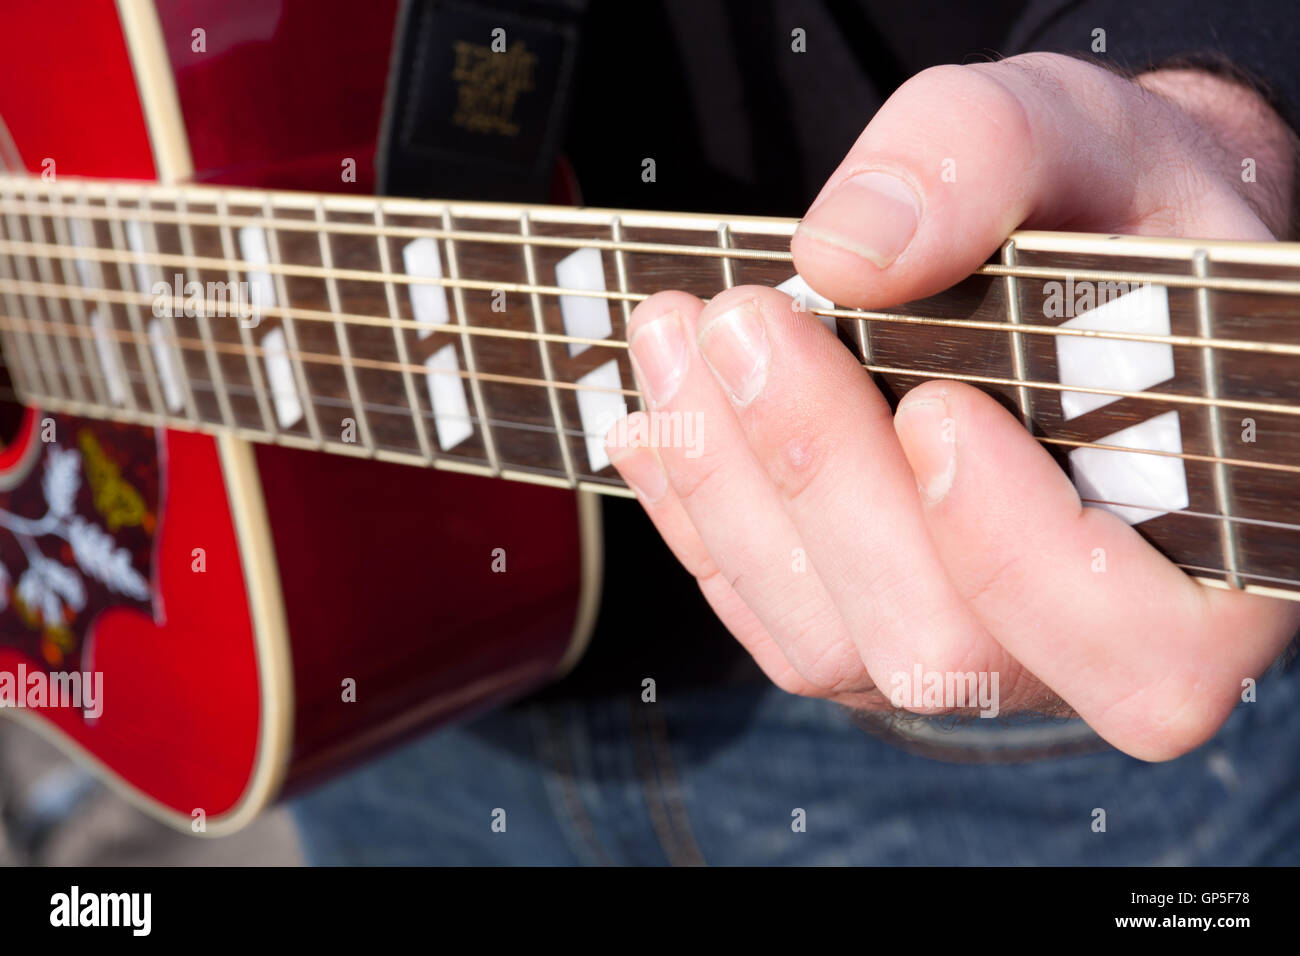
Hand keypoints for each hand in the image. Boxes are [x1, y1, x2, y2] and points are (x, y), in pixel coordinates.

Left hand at [606, 53, 1299, 759]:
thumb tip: (849, 252)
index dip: (1018, 550)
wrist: (1066, 256)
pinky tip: (659, 414)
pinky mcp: (862, 623)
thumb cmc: (1109, 214)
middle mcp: (1082, 638)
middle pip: (940, 646)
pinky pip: (765, 614)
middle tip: (747, 323)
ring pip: (827, 642)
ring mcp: (960, 643)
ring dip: (731, 490)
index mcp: (1206, 561)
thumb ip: (994, 162)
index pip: (1140, 646)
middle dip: (825, 480)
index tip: (934, 407)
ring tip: (678, 338)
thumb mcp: (1084, 142)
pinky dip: (698, 512)